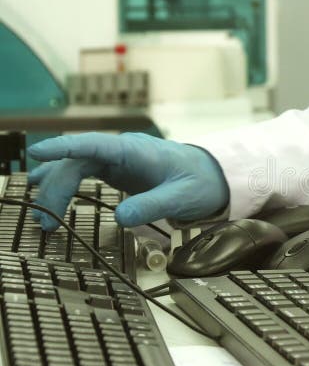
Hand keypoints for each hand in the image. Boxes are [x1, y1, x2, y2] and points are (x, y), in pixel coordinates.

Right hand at [28, 132, 228, 230]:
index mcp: (135, 150)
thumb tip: (120, 218)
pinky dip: (64, 186)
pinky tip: (46, 195)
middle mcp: (120, 150)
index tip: (38, 152)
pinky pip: (82, 174)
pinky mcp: (116, 171)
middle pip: (77, 162)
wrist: (214, 176)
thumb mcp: (182, 197)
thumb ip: (153, 205)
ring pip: (75, 167)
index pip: (93, 144)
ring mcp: (116, 160)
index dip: (64, 147)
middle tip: (46, 221)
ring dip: (56, 189)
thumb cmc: (200, 182)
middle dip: (56, 188)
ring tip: (41, 218)